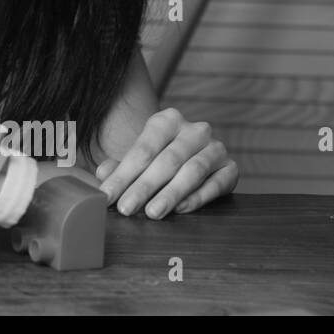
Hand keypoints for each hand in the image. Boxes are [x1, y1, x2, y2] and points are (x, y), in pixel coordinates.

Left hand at [96, 108, 238, 217]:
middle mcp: (195, 130)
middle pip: (166, 161)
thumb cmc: (156, 160)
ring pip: (192, 171)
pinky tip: (180, 210)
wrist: (190, 160)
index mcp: (167, 120)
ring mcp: (216, 148)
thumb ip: (118, 167)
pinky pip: (216, 184)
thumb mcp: (136, 160)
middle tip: (126, 209)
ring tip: (152, 213)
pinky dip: (198, 197)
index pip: (142, 150)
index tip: (106, 196)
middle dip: (143, 187)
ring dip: (170, 194)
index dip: (123, 174)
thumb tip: (102, 174)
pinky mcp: (231, 168)